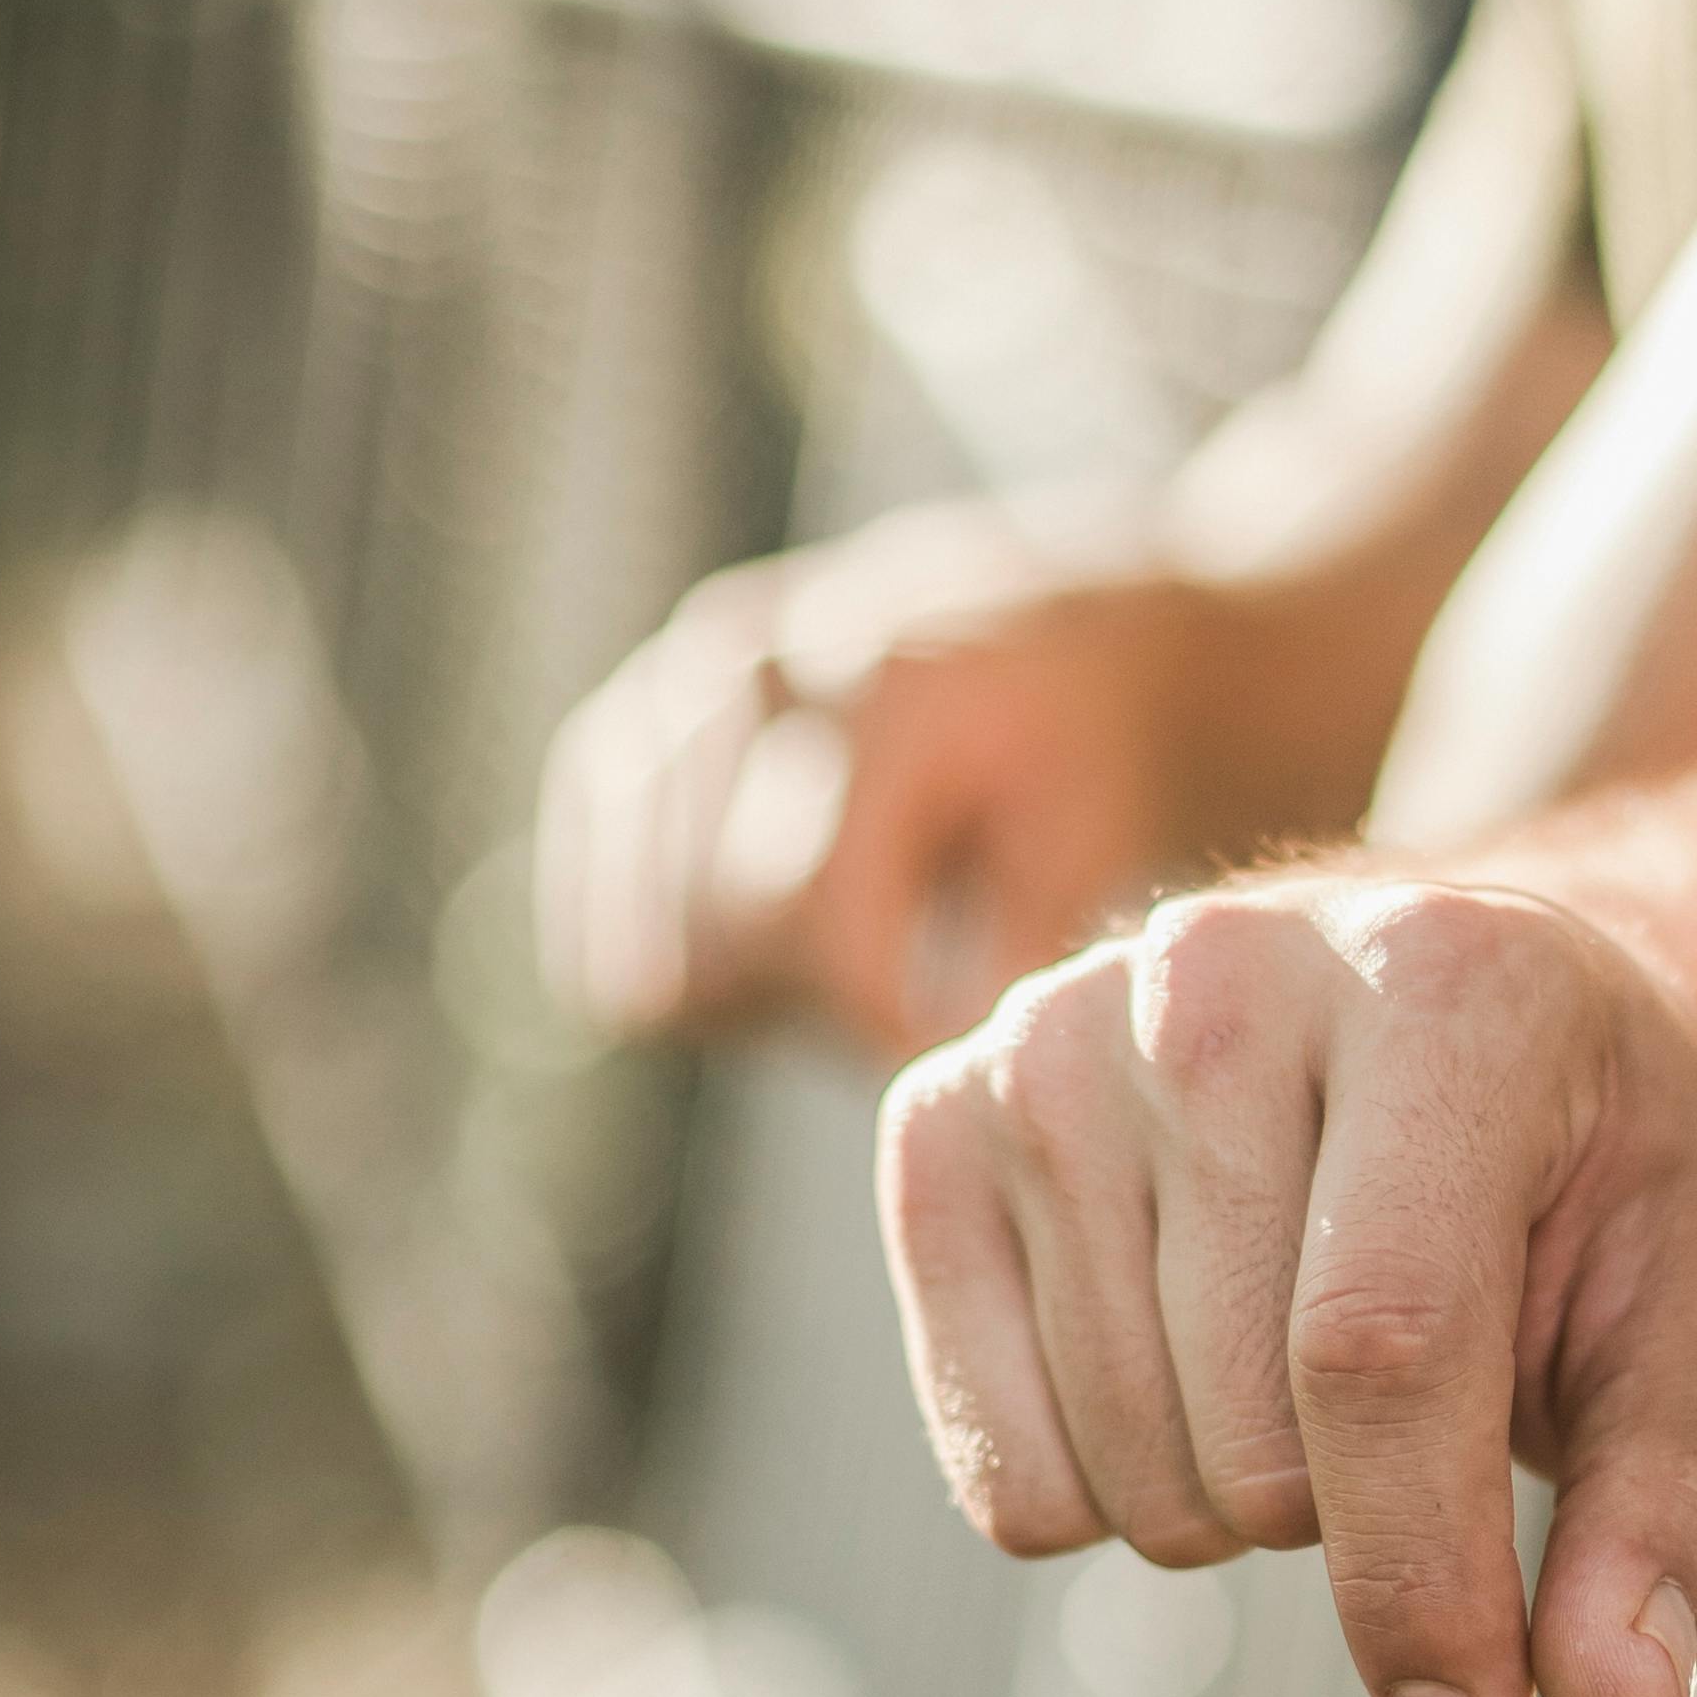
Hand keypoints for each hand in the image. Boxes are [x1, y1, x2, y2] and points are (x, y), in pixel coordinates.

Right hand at [535, 509, 1196, 1057]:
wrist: (1065, 634)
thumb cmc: (1094, 758)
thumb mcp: (1096, 848)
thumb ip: (1016, 956)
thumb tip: (922, 1062)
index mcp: (889, 696)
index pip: (816, 925)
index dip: (883, 1027)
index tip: (950, 1050)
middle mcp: (757, 672)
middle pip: (716, 952)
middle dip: (818, 1010)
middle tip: (915, 991)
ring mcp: (674, 696)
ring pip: (649, 964)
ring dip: (751, 997)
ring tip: (861, 954)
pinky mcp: (628, 734)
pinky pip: (599, 940)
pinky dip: (689, 967)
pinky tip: (784, 940)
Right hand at [877, 865, 1696, 1696]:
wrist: (1460, 1014)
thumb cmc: (1596, 1174)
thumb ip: (1680, 1514)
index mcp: (1443, 984)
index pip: (1380, 1345)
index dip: (1421, 1572)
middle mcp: (1217, 974)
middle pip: (1248, 1436)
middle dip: (1359, 1530)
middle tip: (1430, 1420)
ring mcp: (1051, 1038)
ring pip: (1126, 1468)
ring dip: (1241, 1509)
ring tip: (1315, 1378)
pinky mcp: (936, 1121)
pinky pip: (1005, 1473)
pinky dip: (1111, 1495)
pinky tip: (1192, 1369)